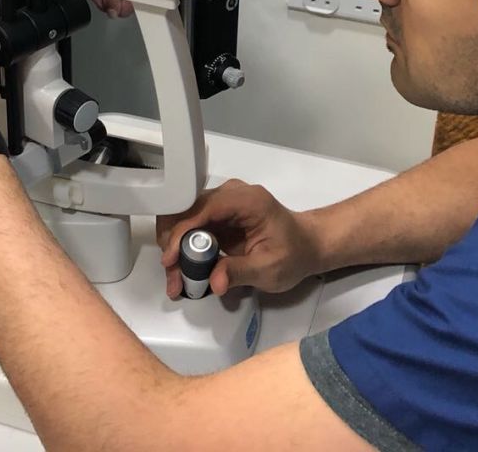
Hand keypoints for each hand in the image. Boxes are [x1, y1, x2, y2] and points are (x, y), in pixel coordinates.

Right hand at [157, 180, 323, 298]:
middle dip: (173, 242)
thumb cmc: (294, 254)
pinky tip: (182, 271)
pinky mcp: (218, 216)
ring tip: (175, 280)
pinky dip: (183, 248)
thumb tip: (213, 282)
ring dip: (175, 247)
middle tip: (172, 274)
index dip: (184, 231)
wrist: (306, 245)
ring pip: (185, 218)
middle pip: (188, 210)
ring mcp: (223, 203)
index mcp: (248, 200)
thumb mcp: (271, 268)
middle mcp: (231, 194)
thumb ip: (241, 272)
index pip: (206, 208)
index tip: (171, 258)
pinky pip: (193, 227)